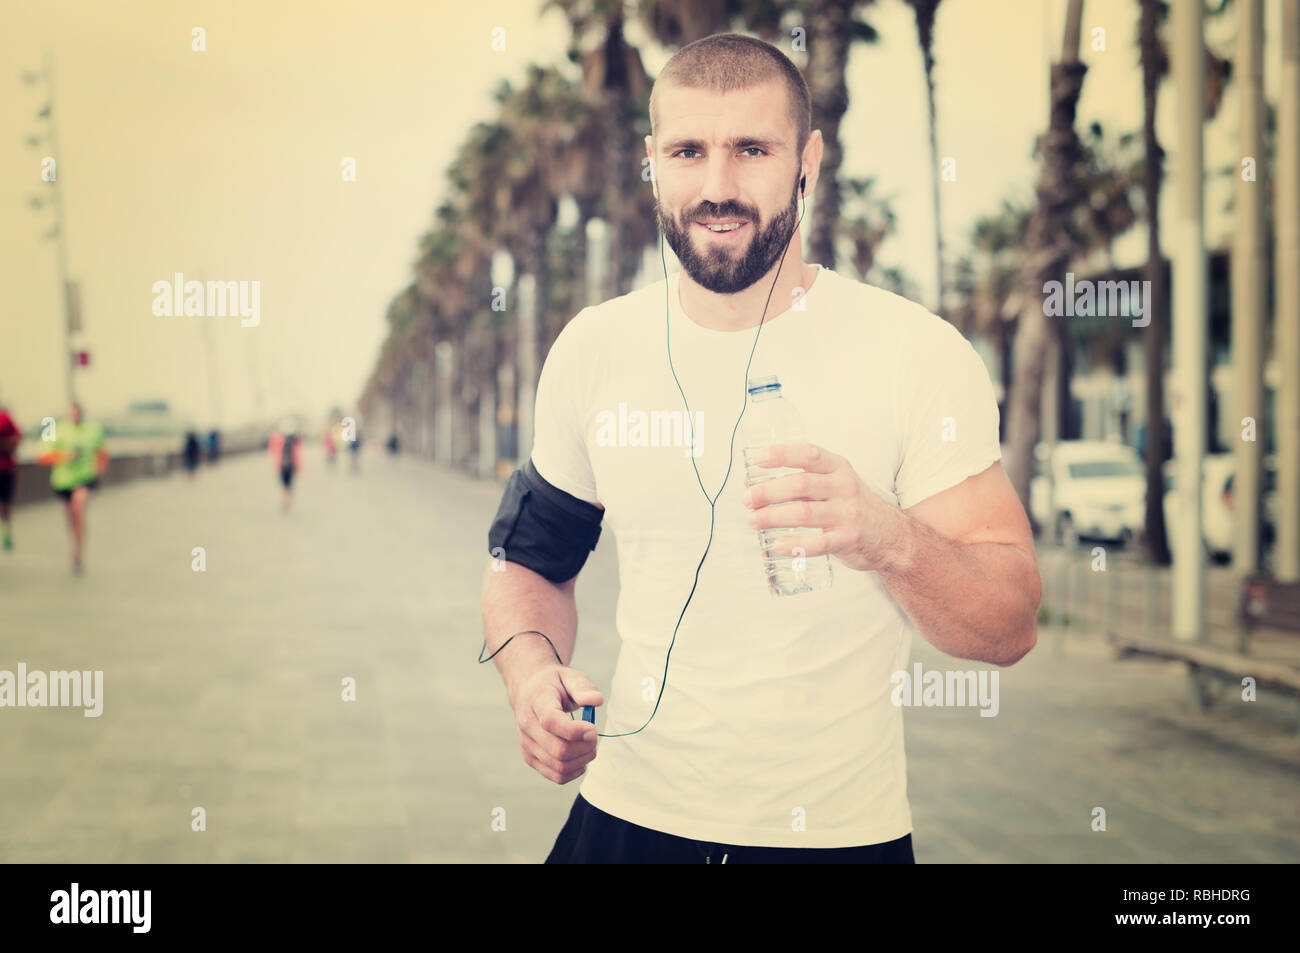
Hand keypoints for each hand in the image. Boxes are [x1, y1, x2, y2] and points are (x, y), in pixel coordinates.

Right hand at [512, 665, 603, 784]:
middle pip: (559, 750)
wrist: (529, 691)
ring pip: (559, 767)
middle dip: (585, 747)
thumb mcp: (569, 676)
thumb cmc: (553, 684)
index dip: (576, 731)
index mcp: (536, 702)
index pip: (551, 722)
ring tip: (589, 745)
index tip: (593, 728)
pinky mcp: (530, 758)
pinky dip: (574, 771)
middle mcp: (527, 726)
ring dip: (582, 760)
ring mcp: (527, 744)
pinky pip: (556, 776)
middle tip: (595, 735)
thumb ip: (583, 687)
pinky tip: (581, 758)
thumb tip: (597, 700)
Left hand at [741, 442, 900, 572]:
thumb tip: (753, 484)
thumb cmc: (852, 506)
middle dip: (768, 491)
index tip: (757, 460)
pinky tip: (777, 545)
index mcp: (838, 468)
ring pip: (804, 513)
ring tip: (753, 521)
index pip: (809, 454)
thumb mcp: (833, 484)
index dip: (781, 454)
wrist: (892, 535)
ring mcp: (847, 514)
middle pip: (800, 484)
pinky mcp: (848, 540)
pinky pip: (818, 544)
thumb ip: (799, 482)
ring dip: (773, 516)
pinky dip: (794, 545)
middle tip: (748, 500)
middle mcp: (844, 487)